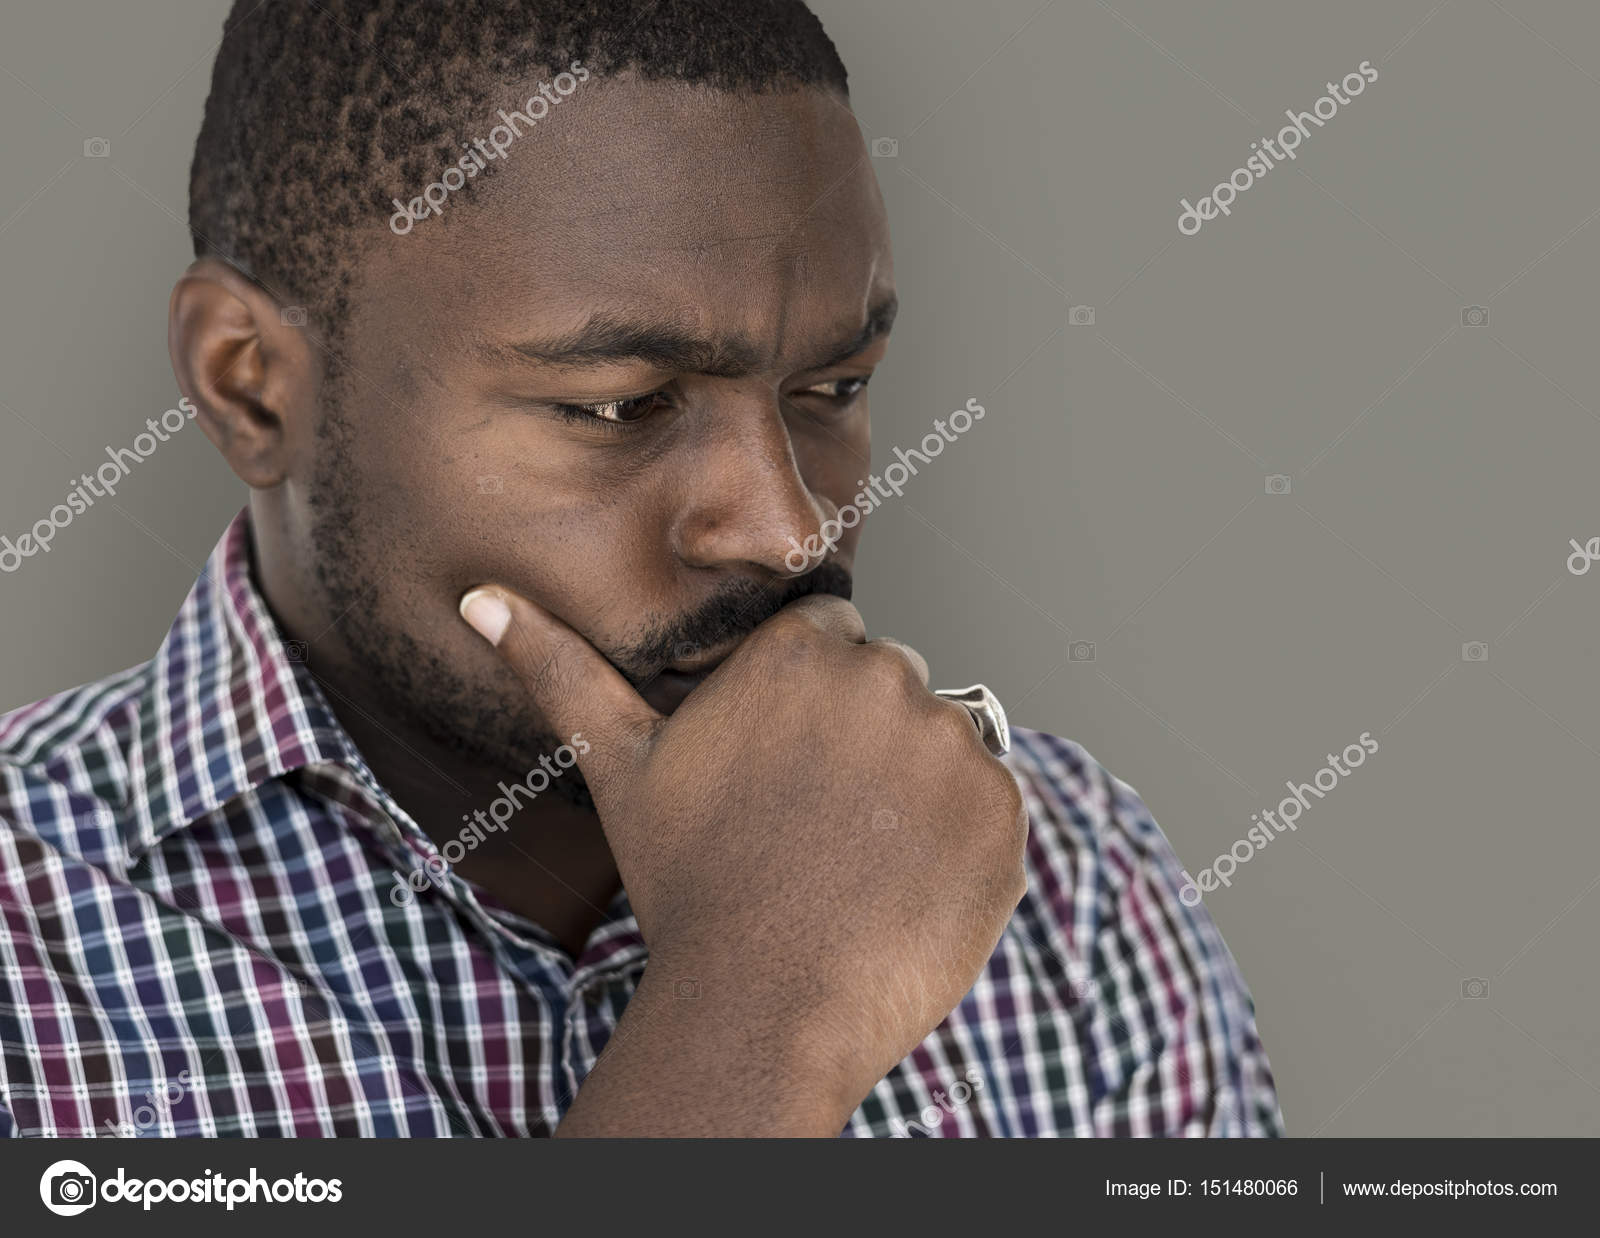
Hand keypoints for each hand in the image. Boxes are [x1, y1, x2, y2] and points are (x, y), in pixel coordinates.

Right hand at [459, 587, 1028, 1134]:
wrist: (762, 1005)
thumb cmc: (690, 883)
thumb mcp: (621, 767)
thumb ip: (561, 669)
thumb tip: (480, 598)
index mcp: (802, 652)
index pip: (833, 642)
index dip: (809, 706)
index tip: (786, 769)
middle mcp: (887, 678)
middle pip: (892, 684)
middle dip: (865, 737)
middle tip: (818, 822)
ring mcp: (954, 745)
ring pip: (945, 740)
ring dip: (915, 785)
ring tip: (858, 856)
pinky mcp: (1002, 811)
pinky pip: (993, 800)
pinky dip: (961, 837)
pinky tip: (905, 882)